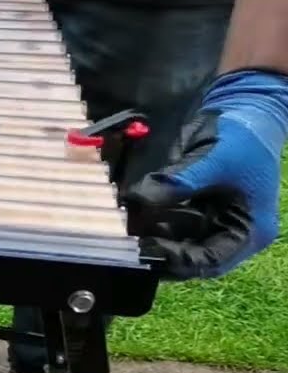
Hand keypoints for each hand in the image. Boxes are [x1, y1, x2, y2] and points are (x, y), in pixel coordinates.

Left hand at [122, 69, 287, 278]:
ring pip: (177, 242)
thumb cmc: (243, 139)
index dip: (177, 260)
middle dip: (159, 252)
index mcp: (249, 231)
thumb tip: (138, 199)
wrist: (247, 111)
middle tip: (126, 244)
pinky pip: (171, 223)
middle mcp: (231, 233)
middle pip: (191, 257)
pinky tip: (130, 216)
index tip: (145, 249)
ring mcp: (214, 222)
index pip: (210, 262)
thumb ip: (179, 183)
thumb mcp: (214, 161)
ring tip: (123, 231)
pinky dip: (152, 221)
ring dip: (151, 238)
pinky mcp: (197, 209)